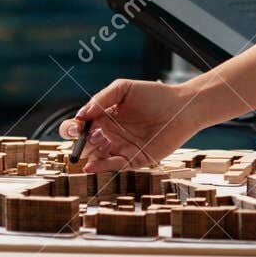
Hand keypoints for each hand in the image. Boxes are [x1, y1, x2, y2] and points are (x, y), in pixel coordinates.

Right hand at [59, 79, 202, 171]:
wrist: (182, 107)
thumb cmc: (155, 95)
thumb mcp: (124, 89)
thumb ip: (101, 99)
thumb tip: (81, 115)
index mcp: (105, 118)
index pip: (80, 127)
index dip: (72, 129)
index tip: (75, 127)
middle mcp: (110, 135)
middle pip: (84, 144)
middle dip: (78, 143)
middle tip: (82, 138)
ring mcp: (121, 148)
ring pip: (96, 157)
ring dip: (87, 156)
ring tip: (88, 150)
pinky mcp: (133, 159)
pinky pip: (113, 165)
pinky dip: (100, 167)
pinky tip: (91, 165)